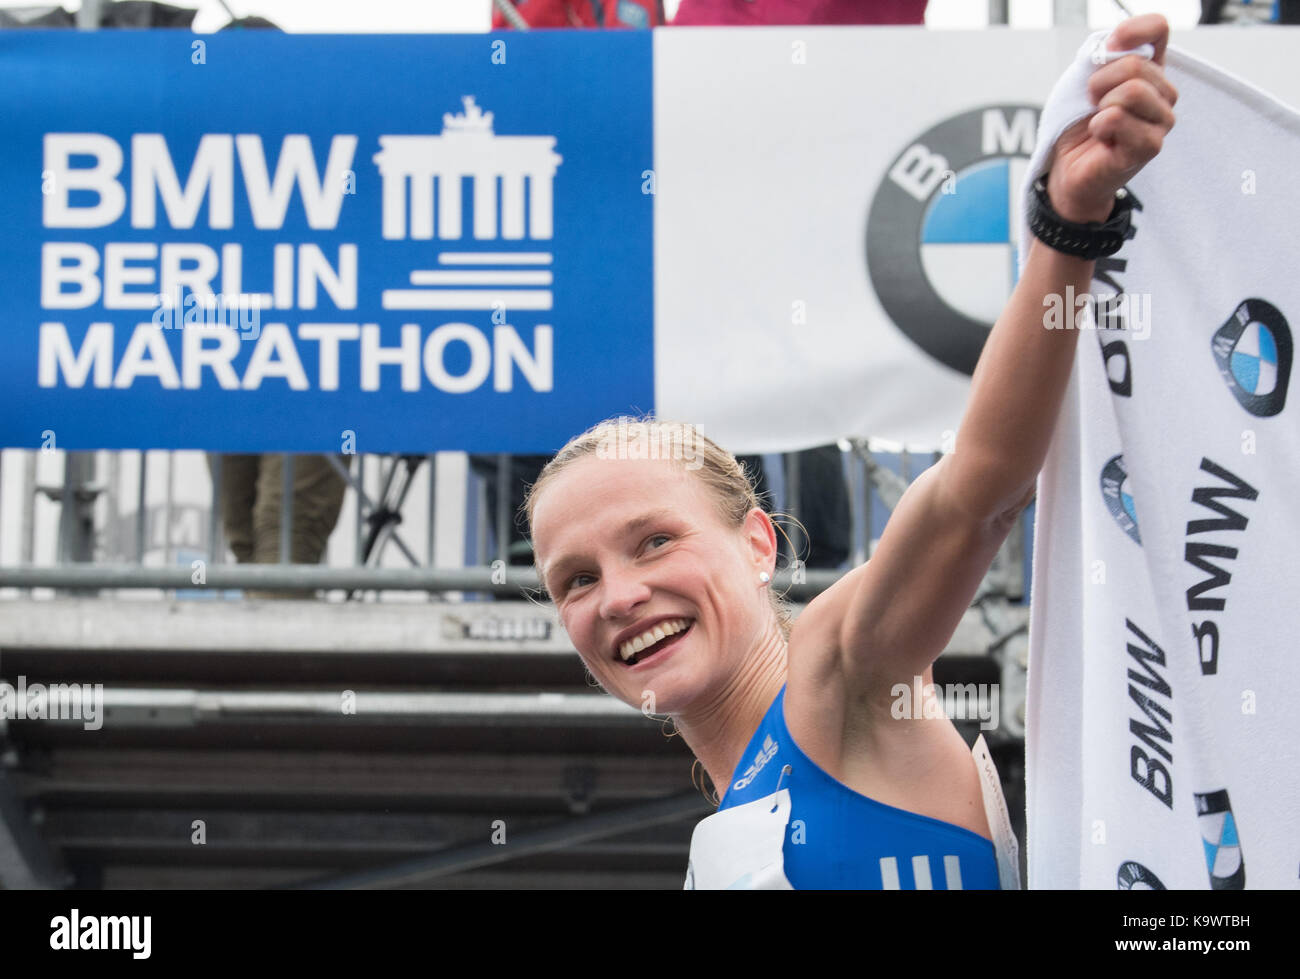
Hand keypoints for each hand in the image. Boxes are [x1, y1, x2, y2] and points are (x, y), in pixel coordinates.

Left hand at [1047, 13, 1177, 223]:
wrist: (1068, 168)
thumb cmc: (1077, 125)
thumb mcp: (1083, 80)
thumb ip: (1101, 55)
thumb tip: (1114, 44)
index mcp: (1151, 70)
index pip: (1158, 28)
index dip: (1131, 31)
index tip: (1108, 48)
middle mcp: (1163, 93)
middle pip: (1135, 65)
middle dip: (1099, 83)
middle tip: (1092, 104)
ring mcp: (1162, 121)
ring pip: (1133, 90)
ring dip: (1101, 106)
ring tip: (1099, 123)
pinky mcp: (1151, 146)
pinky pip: (1118, 119)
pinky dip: (1099, 127)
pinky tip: (1102, 138)